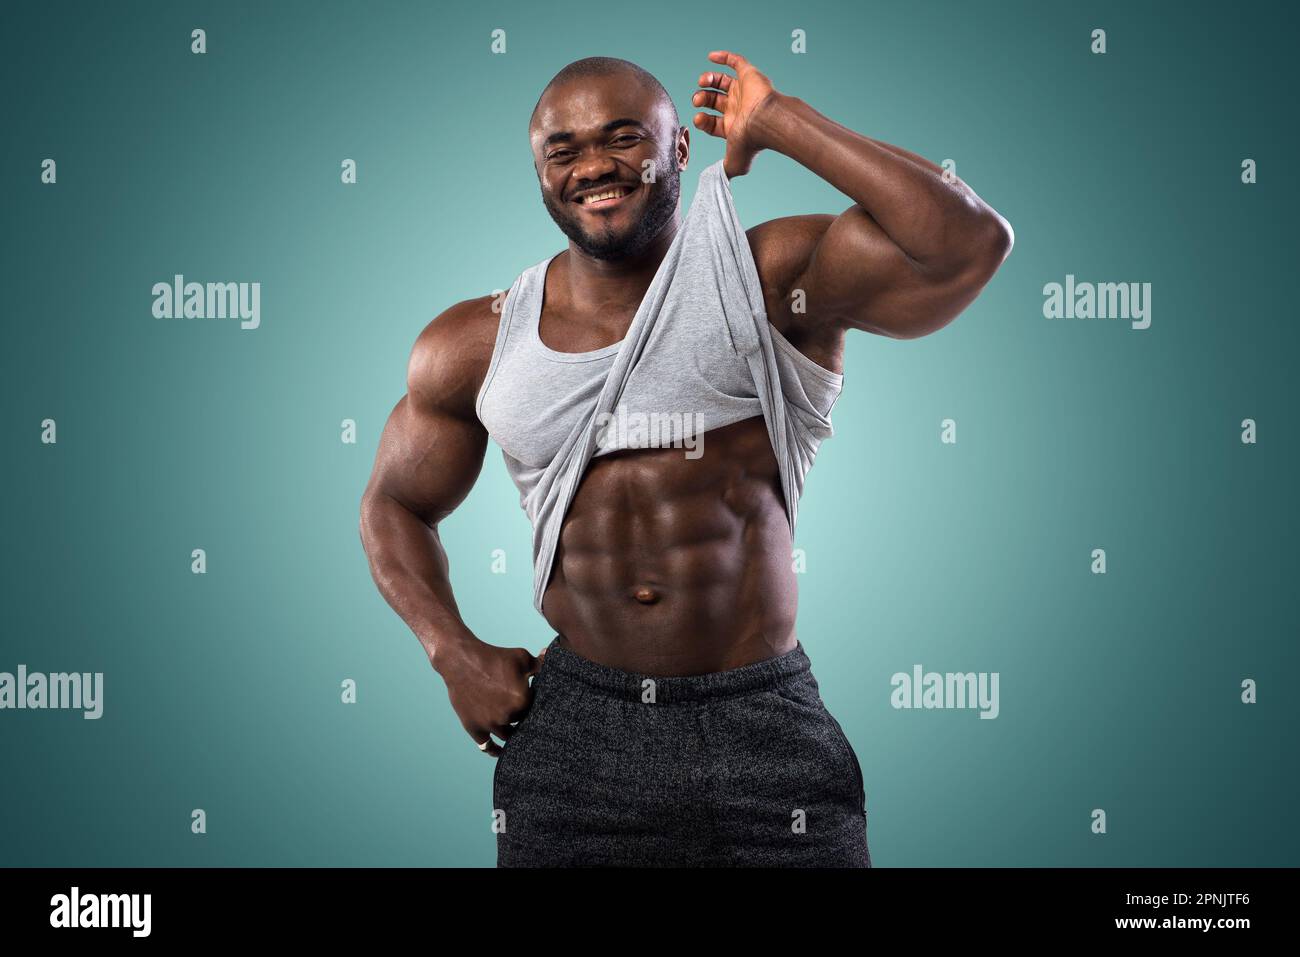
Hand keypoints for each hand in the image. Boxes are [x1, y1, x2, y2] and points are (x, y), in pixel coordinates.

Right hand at [434, 637, 545, 756]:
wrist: (461, 660)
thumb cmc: (494, 657)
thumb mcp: (521, 657)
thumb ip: (541, 663)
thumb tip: (552, 657)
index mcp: (523, 699)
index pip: (538, 710)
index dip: (538, 708)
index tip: (537, 706)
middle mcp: (507, 715)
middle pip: (523, 724)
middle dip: (526, 720)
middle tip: (527, 717)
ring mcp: (491, 724)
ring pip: (508, 736)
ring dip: (514, 736)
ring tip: (519, 734)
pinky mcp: (475, 728)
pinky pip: (487, 746)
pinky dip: (495, 750)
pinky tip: (501, 752)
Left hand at [692, 50, 778, 177]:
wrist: (765, 121)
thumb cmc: (751, 142)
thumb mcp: (734, 164)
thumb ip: (724, 172)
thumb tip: (719, 181)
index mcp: (732, 126)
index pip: (710, 121)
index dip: (701, 120)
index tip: (699, 119)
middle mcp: (737, 108)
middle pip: (713, 100)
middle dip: (701, 99)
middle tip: (698, 100)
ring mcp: (743, 91)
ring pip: (721, 82)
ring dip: (707, 81)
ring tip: (703, 83)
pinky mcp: (749, 75)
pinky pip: (736, 61)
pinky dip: (723, 57)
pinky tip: (710, 57)